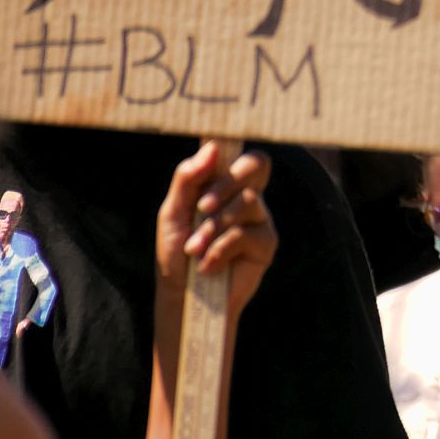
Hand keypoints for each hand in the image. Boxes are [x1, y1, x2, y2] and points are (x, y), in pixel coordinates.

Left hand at [155, 140, 276, 314]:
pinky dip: (220, 249)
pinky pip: (246, 233)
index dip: (236, 144)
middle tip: (202, 207)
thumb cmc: (176, 252)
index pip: (237, 152)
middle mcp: (245, 196)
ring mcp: (259, 218)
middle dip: (225, 184)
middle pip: (255, 164)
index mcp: (223, 184)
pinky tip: (208, 265)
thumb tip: (211, 148)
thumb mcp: (172, 213)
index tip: (218, 144)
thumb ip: (188, 180)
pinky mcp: (266, 242)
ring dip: (213, 228)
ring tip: (193, 250)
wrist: (183, 294)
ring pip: (246, 202)